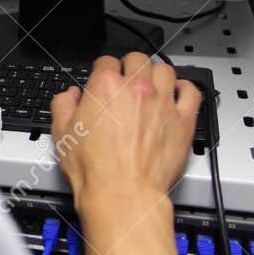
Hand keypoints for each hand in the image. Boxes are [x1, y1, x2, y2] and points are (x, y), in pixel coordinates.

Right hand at [50, 52, 201, 215]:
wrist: (122, 195)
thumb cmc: (95, 171)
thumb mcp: (62, 134)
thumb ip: (63, 106)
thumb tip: (69, 96)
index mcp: (106, 87)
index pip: (106, 62)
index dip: (102, 70)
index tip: (104, 78)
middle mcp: (137, 88)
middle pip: (138, 60)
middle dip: (129, 66)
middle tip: (126, 80)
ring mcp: (162, 103)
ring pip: (165, 70)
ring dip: (156, 74)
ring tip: (151, 84)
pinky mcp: (182, 121)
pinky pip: (191, 92)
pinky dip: (185, 88)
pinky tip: (177, 93)